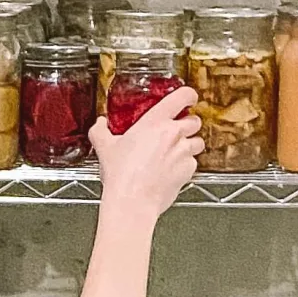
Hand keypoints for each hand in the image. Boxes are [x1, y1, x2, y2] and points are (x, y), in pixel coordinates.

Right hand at [89, 87, 201, 222]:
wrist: (132, 201)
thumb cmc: (121, 175)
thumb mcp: (105, 147)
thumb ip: (101, 131)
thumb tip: (99, 124)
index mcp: (155, 121)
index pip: (183, 96)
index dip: (189, 95)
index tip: (188, 99)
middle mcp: (174, 134)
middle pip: (194, 121)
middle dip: (188, 125)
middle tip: (176, 132)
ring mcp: (184, 152)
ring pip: (198, 142)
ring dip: (190, 144)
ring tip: (175, 152)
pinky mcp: (188, 170)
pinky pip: (193, 163)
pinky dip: (185, 165)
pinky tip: (171, 170)